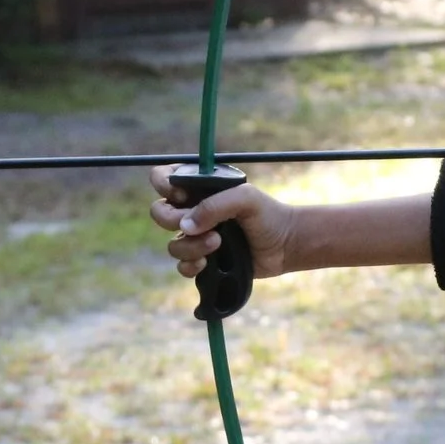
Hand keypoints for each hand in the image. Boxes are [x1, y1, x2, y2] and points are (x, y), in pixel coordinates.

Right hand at [150, 164, 300, 280]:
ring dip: (191, 246)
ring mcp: (197, 236)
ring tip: (217, 243)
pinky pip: (182, 265)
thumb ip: (215, 205)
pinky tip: (207, 263)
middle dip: (173, 220)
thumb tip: (185, 226)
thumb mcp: (246, 198)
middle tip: (202, 225)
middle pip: (159, 213)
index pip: (163, 177)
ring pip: (173, 244)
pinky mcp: (203, 259)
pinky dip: (190, 266)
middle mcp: (193, 210)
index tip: (182, 195)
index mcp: (199, 187)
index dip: (164, 185)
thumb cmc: (268, 215)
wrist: (285, 245)